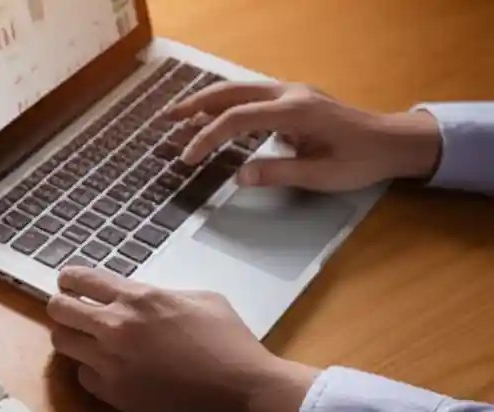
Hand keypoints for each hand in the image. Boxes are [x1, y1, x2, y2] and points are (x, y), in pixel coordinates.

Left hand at [46, 268, 317, 411]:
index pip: (80, 279)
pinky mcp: (113, 394)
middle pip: (58, 309)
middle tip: (70, 312)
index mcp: (138, 298)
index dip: (69, 280)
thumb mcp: (204, 299)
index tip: (68, 284)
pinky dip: (90, 371)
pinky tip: (107, 371)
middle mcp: (115, 326)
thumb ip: (164, 295)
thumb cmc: (231, 342)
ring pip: (62, 343)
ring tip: (86, 342)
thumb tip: (144, 300)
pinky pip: (82, 377)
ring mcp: (110, 362)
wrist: (243, 392)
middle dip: (60, 307)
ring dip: (70, 339)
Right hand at [166, 81, 440, 191]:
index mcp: (295, 111)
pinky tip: (213, 117)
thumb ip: (278, 173)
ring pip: (239, 89)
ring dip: (206, 101)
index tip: (187, 158)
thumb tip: (239, 176)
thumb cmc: (361, 160)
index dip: (206, 137)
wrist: (392, 141)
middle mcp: (289, 94)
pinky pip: (251, 96)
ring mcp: (291, 92)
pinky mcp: (293, 99)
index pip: (237, 119)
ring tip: (178, 116)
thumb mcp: (320, 175)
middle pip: (231, 92)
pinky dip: (226, 104)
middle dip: (194, 105)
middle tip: (165, 119)